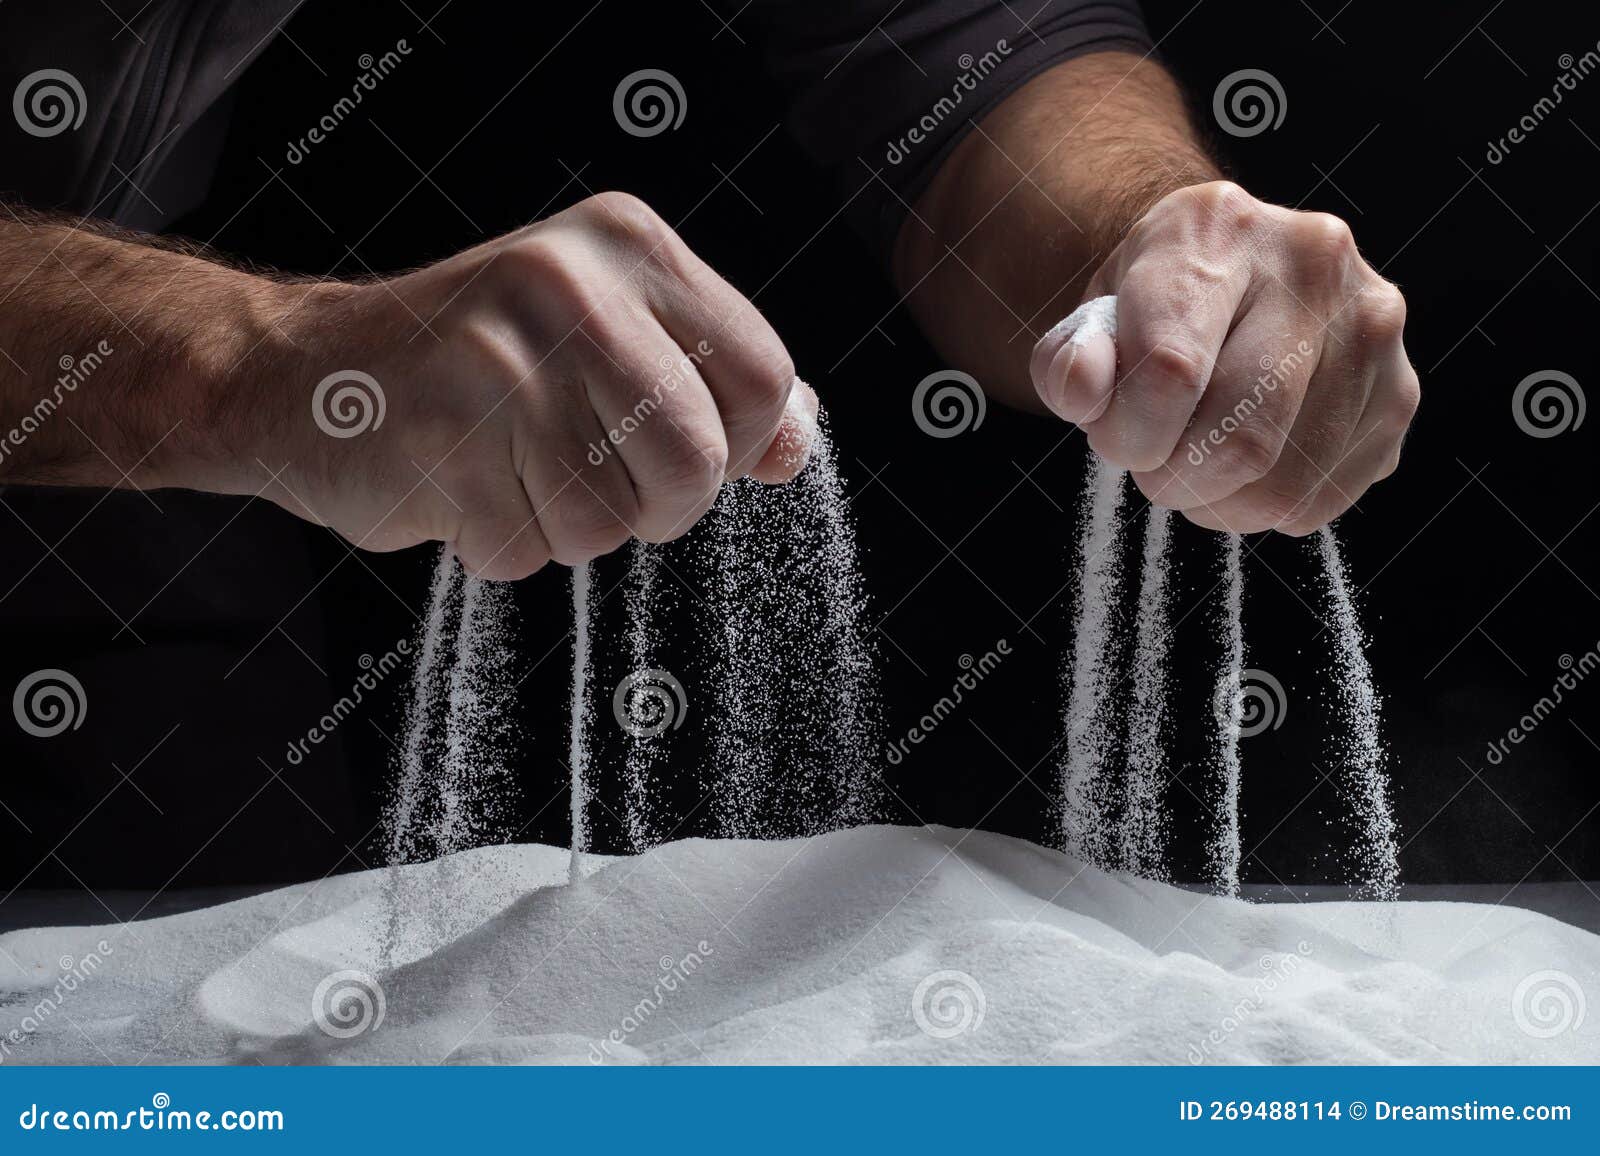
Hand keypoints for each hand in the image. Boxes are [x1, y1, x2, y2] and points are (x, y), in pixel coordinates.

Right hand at [258, 191, 813, 578]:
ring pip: (614, 520)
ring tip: (510, 466)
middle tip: (602, 481)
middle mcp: (568, 286)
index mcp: (625, 244)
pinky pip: (530, 550)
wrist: (303, 372)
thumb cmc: (473, 360)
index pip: (763, 373)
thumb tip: (798, 443)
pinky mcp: (444, 442)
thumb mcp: (602, 328)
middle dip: (662, 502)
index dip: (743, 441)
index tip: (688, 450)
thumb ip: (704, 376)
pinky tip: (462, 484)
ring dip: (569, 525)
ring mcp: (501, 363)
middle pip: (698, 457)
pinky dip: (504, 544)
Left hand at [1028, 181, 1418, 534]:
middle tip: (1153, 461)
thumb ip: (1069, 361)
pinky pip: (1320, 499)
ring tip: (1196, 462)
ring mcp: (1372, 327)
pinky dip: (1264, 508)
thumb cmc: (1152, 308)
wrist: (1226, 280)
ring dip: (1217, 503)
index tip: (1112, 435)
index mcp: (1218, 228)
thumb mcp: (1092, 321)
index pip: (1172, 370)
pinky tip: (1246, 464)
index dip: (1128, 434)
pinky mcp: (1398, 392)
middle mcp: (1314, 261)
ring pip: (1283, 483)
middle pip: (1240, 437)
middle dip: (1173, 478)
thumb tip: (1082, 388)